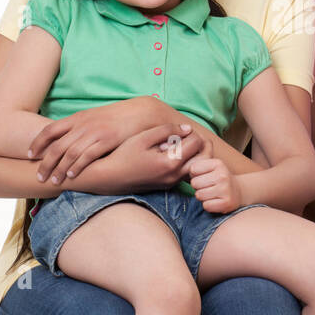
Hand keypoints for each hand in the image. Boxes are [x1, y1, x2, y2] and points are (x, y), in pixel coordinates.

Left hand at [28, 98, 168, 183]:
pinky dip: (77, 166)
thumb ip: (79, 128)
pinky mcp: (107, 140)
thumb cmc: (117, 118)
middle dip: (45, 162)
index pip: (50, 130)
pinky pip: (88, 155)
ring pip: (70, 153)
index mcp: (78, 118)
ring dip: (59, 168)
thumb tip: (65, 141)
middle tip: (39, 176)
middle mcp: (83, 125)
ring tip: (53, 181)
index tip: (30, 155)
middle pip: (56, 145)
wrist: (141, 112)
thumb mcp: (94, 118)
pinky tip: (72, 175)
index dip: (37, 143)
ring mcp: (95, 132)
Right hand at [78, 123, 204, 192]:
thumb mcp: (144, 137)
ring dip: (193, 154)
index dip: (190, 132)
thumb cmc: (124, 155)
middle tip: (184, 137)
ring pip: (197, 167)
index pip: (197, 142)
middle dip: (198, 144)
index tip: (177, 130)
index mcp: (171, 163)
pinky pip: (186, 173)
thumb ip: (167, 130)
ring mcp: (172, 182)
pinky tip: (169, 154)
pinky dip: (185, 162)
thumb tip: (187, 129)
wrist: (109, 177)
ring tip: (177, 145)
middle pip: (204, 157)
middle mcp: (175, 176)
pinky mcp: (168, 185)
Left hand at [189, 157, 241, 213]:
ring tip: (212, 193)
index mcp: (217, 163)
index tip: (204, 176)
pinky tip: (216, 201)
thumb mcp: (211, 167)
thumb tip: (176, 167)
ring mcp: (226, 189)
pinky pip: (206, 206)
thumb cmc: (219, 179)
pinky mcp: (227, 203)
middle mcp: (223, 175)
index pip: (192, 169)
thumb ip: (196, 165)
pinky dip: (209, 205)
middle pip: (194, 183)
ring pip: (199, 195)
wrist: (238, 191)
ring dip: (203, 197)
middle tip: (208, 186)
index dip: (195, 175)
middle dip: (198, 187)